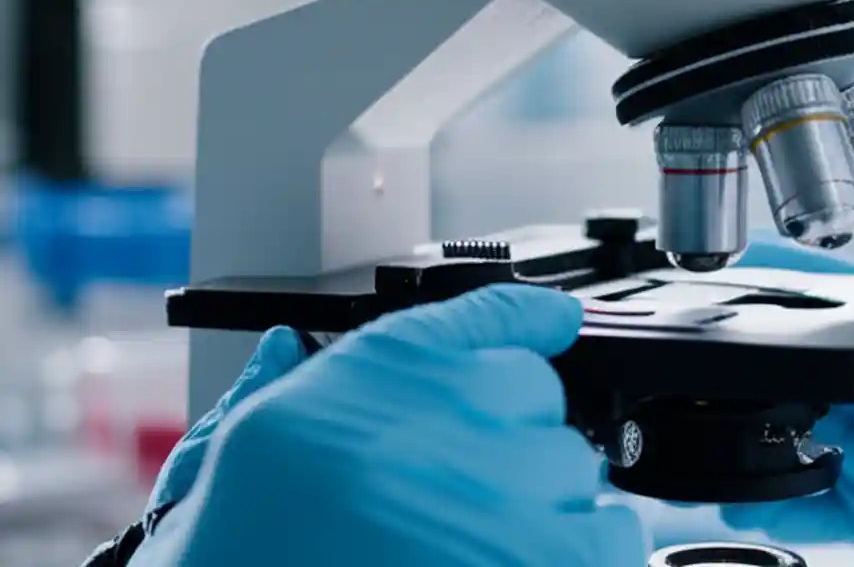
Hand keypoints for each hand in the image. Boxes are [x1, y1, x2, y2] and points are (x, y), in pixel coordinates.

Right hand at [131, 285, 643, 566]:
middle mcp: (457, 406)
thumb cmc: (245, 549)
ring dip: (543, 507)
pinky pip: (614, 536)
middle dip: (508, 448)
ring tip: (471, 549)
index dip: (530, 322)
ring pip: (576, 469)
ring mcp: (512, 480)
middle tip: (451, 502)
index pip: (494, 313)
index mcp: (384, 368)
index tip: (556, 322)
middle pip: (540, 399)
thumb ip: (289, 390)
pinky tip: (527, 566)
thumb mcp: (237, 449)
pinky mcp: (550, 555)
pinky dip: (584, 556)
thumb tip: (286, 349)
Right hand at [723, 241, 853, 566]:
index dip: (804, 282)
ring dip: (757, 434)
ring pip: (801, 435)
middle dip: (762, 363)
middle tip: (716, 365)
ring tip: (719, 435)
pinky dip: (781, 503)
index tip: (746, 264)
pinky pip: (819, 505)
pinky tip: (755, 501)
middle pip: (816, 369)